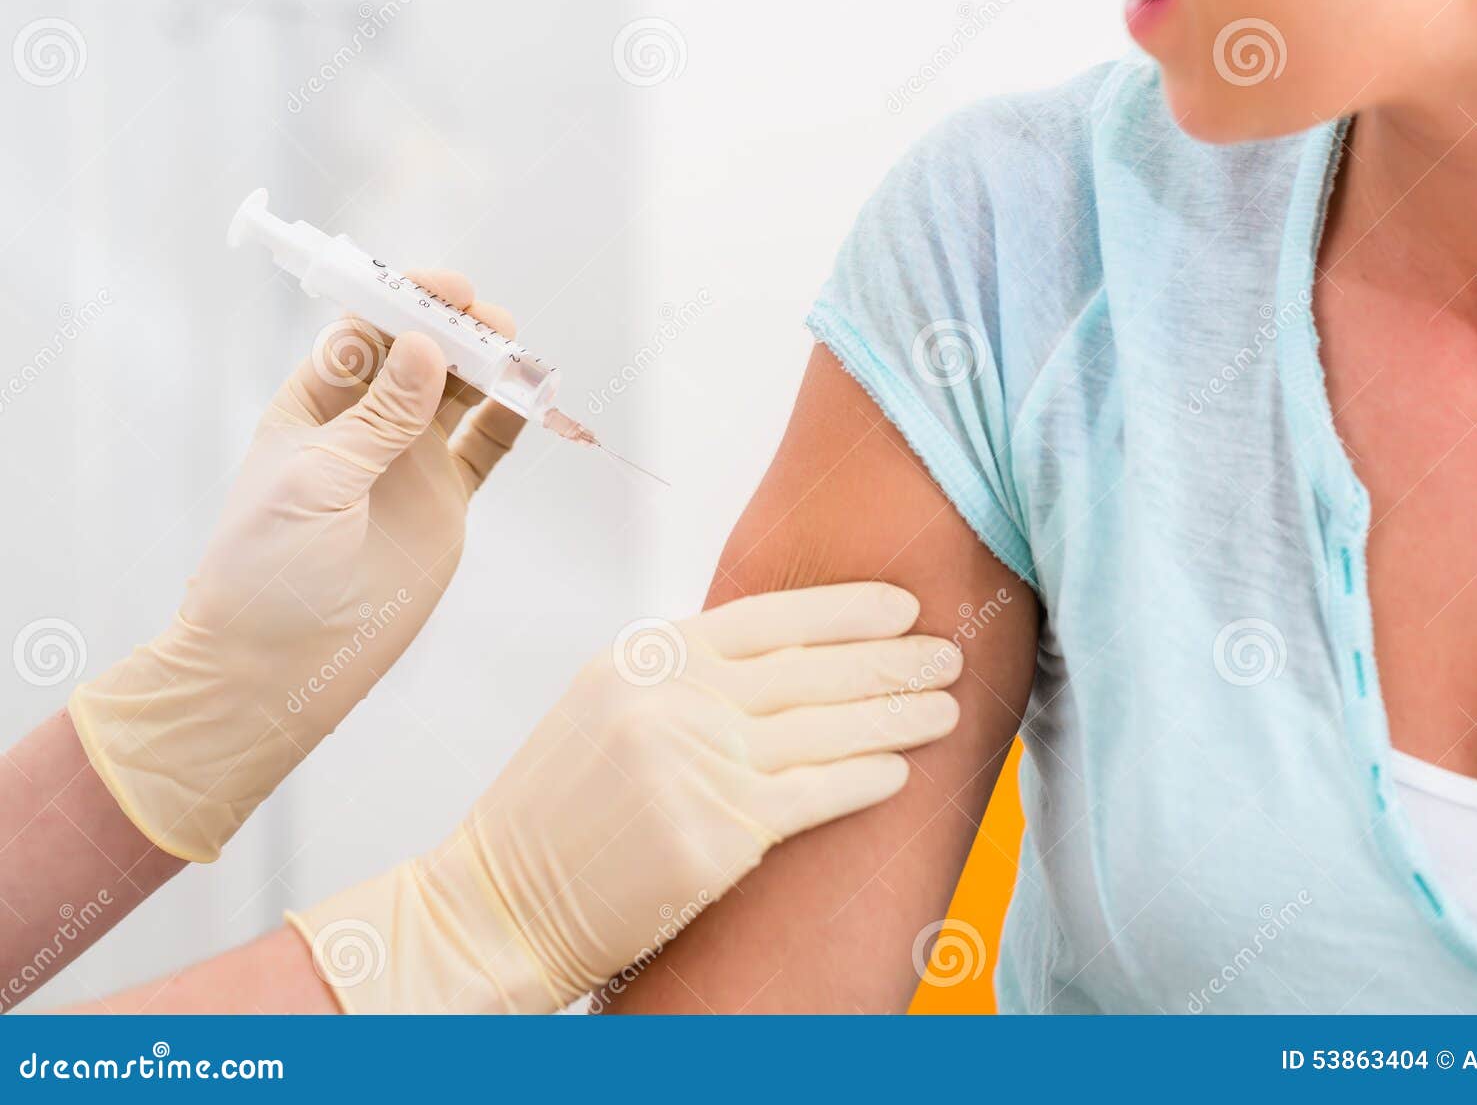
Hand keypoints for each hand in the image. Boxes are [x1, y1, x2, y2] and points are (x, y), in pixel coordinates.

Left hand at [70, 270, 524, 862]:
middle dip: (457, 329)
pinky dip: (510, 420)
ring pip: (459, 394)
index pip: (367, 333)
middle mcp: (366, 424)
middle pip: (421, 354)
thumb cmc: (269, 572)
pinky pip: (485, 448)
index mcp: (316, 404)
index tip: (447, 290)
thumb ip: (375, 419)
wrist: (277, 668)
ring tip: (520, 357)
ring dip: (489, 367)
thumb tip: (424, 348)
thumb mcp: (315, 484)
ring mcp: (409, 462)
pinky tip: (532, 398)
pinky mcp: (445, 503)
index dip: (406, 303)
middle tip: (493, 324)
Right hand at [287, 583, 962, 1012]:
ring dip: (896, 715)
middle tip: (949, 649)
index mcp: (644, 657)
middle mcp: (671, 699)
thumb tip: (781, 661)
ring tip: (947, 706)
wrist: (495, 903)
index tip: (900, 606)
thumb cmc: (552, 812)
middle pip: (809, 669)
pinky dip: (864, 778)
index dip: (844, 609)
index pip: (767, 616)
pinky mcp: (714, 836)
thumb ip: (683, 677)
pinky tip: (902, 771)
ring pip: (824, 729)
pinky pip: (813, 795)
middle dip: (890, 659)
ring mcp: (693, 765)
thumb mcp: (604, 707)